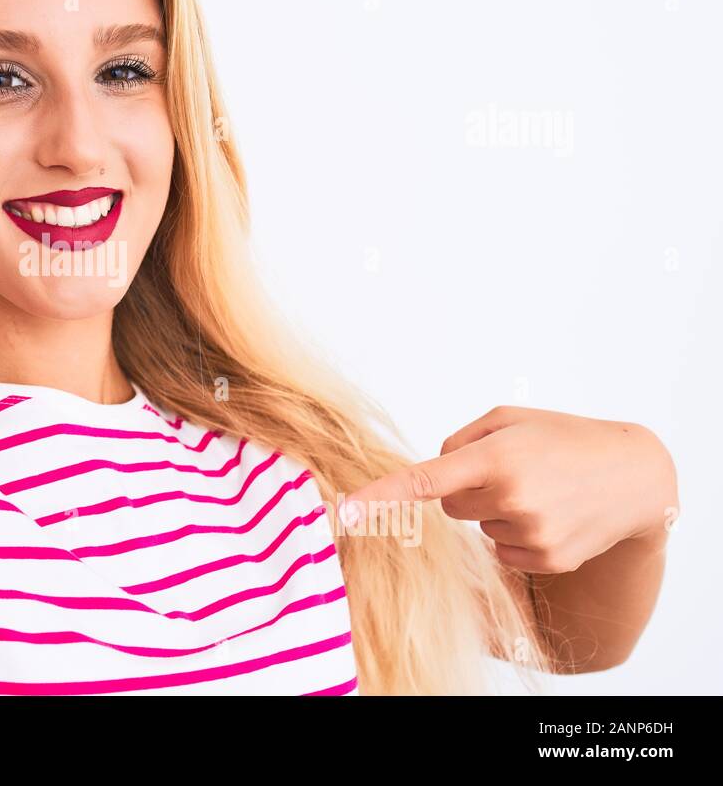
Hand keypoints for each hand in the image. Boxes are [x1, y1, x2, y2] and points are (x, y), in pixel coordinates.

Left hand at [339, 406, 677, 573]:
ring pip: (476, 528)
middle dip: (468, 489)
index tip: (345, 515)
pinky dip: (516, 536)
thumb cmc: (562, 437)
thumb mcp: (509, 420)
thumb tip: (429, 476)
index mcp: (495, 458)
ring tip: (539, 491)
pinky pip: (501, 552)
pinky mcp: (546, 560)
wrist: (634, 476)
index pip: (423, 482)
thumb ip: (458, 442)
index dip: (380, 498)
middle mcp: (510, 500)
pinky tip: (549, 515)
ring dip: (496, 511)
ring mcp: (530, 535)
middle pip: (448, 505)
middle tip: (511, 471)